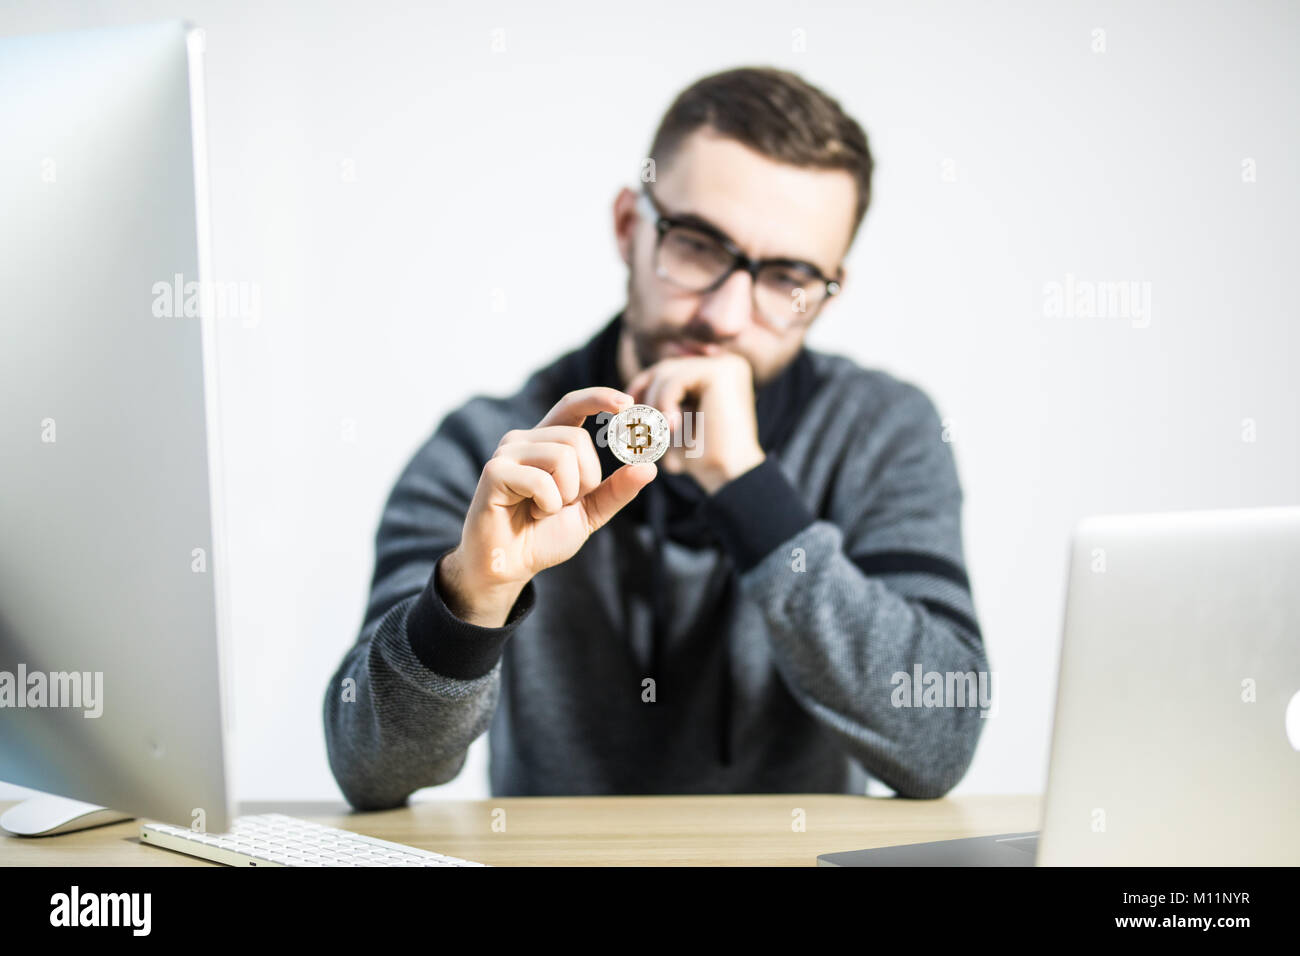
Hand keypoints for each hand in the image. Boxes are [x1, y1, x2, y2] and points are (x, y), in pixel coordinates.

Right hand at [439, 387, 656, 626]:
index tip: (627, 403)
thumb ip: (617, 490)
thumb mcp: (590, 512)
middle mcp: (525, 439)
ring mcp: (507, 453)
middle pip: (577, 439)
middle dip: (585, 479)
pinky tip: (531, 513)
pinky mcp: (494, 471)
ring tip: (543, 509)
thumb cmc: (543, 535)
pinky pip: (541, 480)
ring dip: (564, 494)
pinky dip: (546, 505)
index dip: (599, 397)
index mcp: (547, 442)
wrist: (510, 565)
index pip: (573, 405)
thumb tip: (649, 467)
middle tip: (564, 503)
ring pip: (562, 456)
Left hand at [625, 353, 764, 494]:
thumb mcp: (676, 422)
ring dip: (654, 405)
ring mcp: (725, 365)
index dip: (644, 388)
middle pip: (666, 368)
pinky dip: (664, 406)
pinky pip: (674, 382)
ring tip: (659, 432)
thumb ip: (660, 402)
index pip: (671, 370)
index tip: (627, 411)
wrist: (732, 476)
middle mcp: (726, 363)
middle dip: (644, 395)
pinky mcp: (720, 373)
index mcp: (720, 372)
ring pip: (666, 373)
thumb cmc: (704, 457)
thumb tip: (627, 394)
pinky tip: (672, 428)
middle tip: (631, 420)